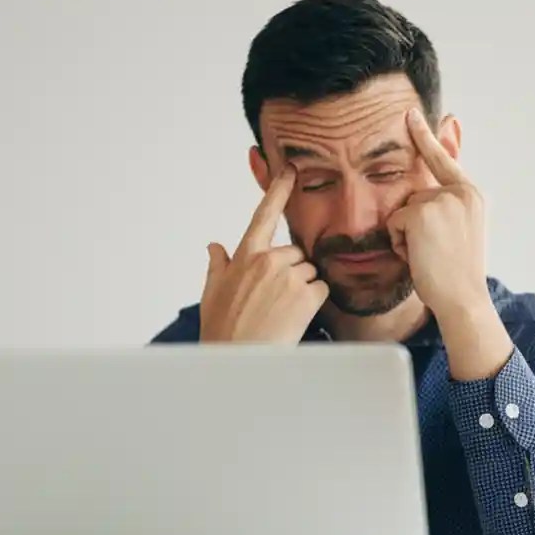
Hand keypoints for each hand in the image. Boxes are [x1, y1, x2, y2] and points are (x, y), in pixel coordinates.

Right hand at [199, 165, 329, 342]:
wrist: (238, 363)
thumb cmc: (223, 332)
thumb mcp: (212, 295)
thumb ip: (217, 266)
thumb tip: (214, 246)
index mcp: (244, 256)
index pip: (263, 215)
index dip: (278, 190)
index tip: (289, 170)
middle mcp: (267, 260)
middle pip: (295, 253)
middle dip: (292, 271)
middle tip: (276, 301)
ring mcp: (289, 276)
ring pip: (310, 272)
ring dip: (303, 288)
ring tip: (282, 313)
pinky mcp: (307, 295)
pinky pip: (322, 288)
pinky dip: (315, 302)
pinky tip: (296, 317)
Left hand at [386, 108, 489, 321]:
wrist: (463, 299)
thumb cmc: (457, 273)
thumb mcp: (459, 230)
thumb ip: (446, 202)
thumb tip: (430, 187)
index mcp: (471, 195)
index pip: (445, 159)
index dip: (426, 136)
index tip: (411, 113)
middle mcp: (460, 192)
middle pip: (414, 194)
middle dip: (414, 224)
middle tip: (436, 251)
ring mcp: (442, 200)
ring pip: (401, 208)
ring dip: (406, 235)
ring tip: (429, 255)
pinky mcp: (422, 213)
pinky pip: (393, 222)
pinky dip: (399, 242)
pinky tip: (419, 257)